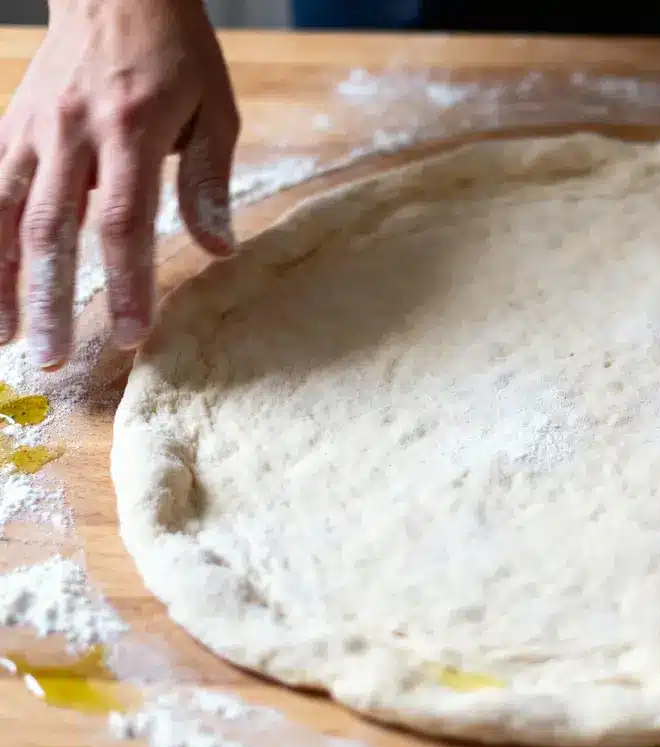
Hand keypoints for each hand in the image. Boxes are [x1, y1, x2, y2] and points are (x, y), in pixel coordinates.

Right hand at [0, 0, 239, 369]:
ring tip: (3, 340)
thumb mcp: (215, 111)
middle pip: (52, 231)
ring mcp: (33, 131)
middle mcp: (72, 135)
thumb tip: (220, 250)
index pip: (123, 224)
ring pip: (5, 216)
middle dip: (50, 301)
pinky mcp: (10, 127)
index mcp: (130, 132)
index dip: (125, 283)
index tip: (129, 335)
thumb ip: (208, 182)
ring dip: (1, 282)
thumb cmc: (177, 54)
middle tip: (51, 361)